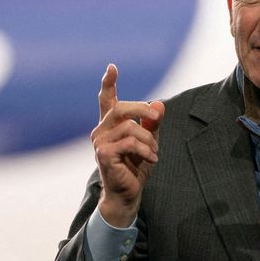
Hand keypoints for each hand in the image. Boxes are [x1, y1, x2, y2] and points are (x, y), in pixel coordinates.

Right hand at [91, 64, 163, 226]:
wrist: (128, 193)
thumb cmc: (136, 167)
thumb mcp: (149, 141)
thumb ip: (153, 123)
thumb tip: (160, 104)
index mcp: (110, 125)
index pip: (106, 100)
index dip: (109, 83)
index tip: (112, 67)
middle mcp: (101, 130)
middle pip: (122, 108)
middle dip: (143, 110)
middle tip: (157, 117)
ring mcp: (99, 142)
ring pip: (130, 127)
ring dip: (148, 139)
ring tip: (154, 153)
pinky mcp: (103, 154)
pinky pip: (129, 142)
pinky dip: (145, 150)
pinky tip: (151, 159)